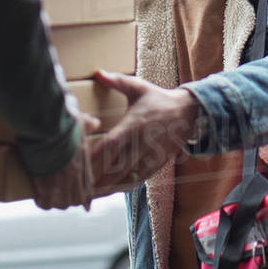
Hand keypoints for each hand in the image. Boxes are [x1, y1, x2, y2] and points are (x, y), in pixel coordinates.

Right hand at [29, 111, 100, 210]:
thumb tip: (95, 123)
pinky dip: (42, 202)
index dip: (87, 198)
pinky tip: (39, 198)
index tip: (86, 206)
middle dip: (70, 200)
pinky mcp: (42, 183)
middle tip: (63, 198)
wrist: (45, 127)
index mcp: (82, 162)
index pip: (88, 187)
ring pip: (61, 204)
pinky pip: (44, 203)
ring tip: (50, 199)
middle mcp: (73, 175)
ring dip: (56, 203)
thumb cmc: (62, 123)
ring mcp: (58, 181)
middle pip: (76, 199)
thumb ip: (89, 124)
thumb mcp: (80, 122)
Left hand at [88, 69, 198, 194]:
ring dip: (109, 188)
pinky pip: (140, 179)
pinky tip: (112, 191)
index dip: (94, 156)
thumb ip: (116, 81)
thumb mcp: (138, 87)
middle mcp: (141, 143)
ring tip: (91, 196)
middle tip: (79, 189)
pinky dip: (125, 187)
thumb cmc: (158, 98)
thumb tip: (97, 72)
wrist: (189, 111)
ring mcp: (150, 155)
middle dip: (97, 180)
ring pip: (127, 177)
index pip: (110, 144)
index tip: (78, 165)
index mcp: (133, 125)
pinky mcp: (158, 162)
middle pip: (115, 167)